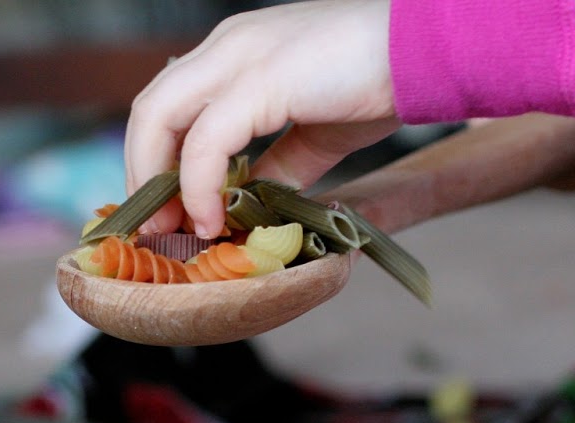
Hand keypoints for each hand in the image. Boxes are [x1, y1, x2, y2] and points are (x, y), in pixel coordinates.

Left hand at [125, 0, 396, 237]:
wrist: (431, 55)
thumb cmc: (382, 82)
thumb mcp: (315, 133)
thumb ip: (277, 165)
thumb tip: (249, 204)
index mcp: (237, 49)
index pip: (170, 103)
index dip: (156, 159)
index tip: (166, 210)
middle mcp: (229, 44)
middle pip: (150, 108)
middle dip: (143, 172)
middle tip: (157, 226)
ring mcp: (241, 55)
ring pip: (160, 115)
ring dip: (158, 180)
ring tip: (178, 227)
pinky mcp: (262, 79)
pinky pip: (207, 140)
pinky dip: (199, 185)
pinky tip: (214, 218)